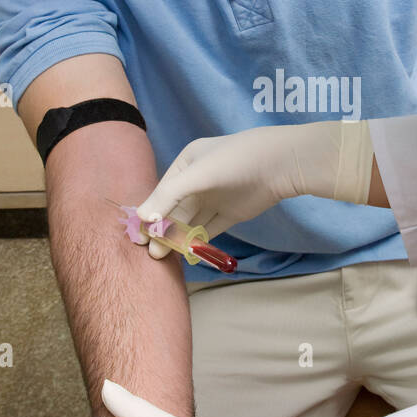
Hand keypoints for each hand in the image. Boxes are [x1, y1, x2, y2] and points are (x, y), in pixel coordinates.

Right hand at [135, 120, 372, 246]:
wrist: (279, 165)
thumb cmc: (234, 161)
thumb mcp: (197, 174)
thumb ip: (169, 196)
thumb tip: (144, 218)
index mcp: (187, 164)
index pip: (162, 192)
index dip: (150, 213)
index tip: (138, 235)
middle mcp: (198, 181)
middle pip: (174, 209)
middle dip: (161, 229)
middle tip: (150, 251)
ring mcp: (215, 198)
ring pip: (190, 221)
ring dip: (176, 237)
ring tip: (162, 255)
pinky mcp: (230, 214)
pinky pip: (209, 229)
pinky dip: (197, 241)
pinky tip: (184, 253)